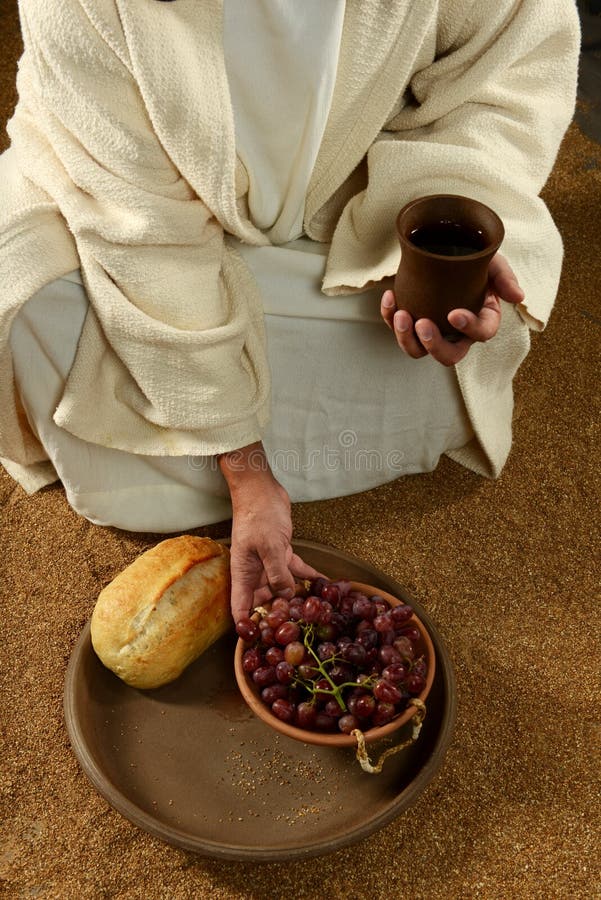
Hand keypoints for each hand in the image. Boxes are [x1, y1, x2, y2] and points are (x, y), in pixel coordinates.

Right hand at [219, 443, 320, 621]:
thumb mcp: (268, 545)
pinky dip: (311, 579)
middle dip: (279, 618)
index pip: (240, 609)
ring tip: (317, 615)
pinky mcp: (284, 554)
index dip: (247, 628)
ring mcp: (269, 564)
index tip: (259, 644)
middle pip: (264, 604)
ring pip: (283, 589)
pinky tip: (326, 587)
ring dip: (297, 600)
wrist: (260, 490)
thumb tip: (286, 596)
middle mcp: (255, 574)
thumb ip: (277, 572)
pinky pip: (297, 572)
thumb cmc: (256, 515)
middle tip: (300, 633)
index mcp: (243, 575)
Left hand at [380, 252, 524, 365]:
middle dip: (434, 345)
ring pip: (419, 350)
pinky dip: (389, 316)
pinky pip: (397, 328)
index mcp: (482, 319)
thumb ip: (504, 276)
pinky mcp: (409, 320)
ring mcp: (432, 329)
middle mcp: (456, 331)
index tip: (454, 314)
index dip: (470, 329)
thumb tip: (518, 296)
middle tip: (422, 324)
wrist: (444, 244)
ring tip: (401, 316)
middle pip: (448, 355)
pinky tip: (389, 296)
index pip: (481, 334)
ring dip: (407, 339)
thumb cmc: (471, 255)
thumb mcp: (492, 261)